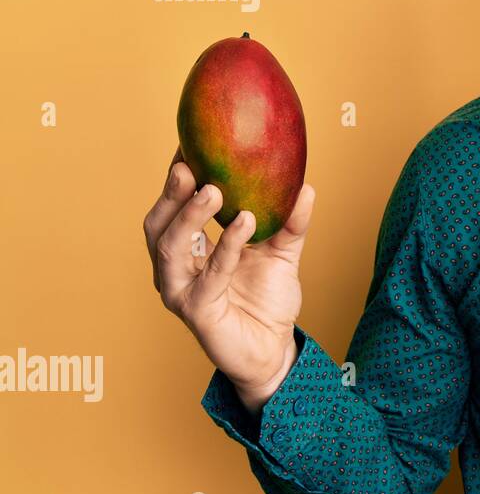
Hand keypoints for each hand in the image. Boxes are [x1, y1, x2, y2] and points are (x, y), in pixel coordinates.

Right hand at [143, 147, 315, 410]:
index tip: (189, 143)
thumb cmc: (267, 300)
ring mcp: (181, 290)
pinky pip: (208, 276)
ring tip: (215, 190)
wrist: (274, 349)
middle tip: (188, 165)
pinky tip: (245, 223)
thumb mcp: (283, 253)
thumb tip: (306, 185)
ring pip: (171, 248)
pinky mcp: (196, 312)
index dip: (177, 177)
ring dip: (191, 216)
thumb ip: (291, 222)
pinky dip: (226, 247)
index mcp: (189, 247)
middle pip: (158, 224)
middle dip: (171, 193)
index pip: (174, 206)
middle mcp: (176, 267)